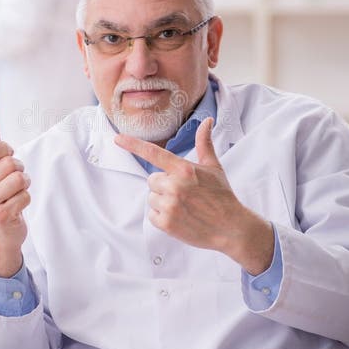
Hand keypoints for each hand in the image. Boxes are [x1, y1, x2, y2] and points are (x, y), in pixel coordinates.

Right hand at [0, 140, 30, 277]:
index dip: (4, 148)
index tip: (9, 154)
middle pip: (10, 163)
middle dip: (19, 169)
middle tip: (14, 180)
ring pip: (20, 179)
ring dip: (25, 184)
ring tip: (17, 192)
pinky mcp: (1, 215)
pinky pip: (25, 196)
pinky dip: (25, 199)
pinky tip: (16, 206)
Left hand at [114, 118, 273, 275]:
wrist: (231, 228)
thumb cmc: (222, 195)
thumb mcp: (214, 167)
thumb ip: (204, 143)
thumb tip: (207, 121)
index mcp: (184, 169)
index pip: (154, 153)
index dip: (133, 145)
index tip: (117, 138)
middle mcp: (175, 185)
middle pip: (152, 180)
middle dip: (164, 186)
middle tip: (184, 194)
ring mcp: (169, 205)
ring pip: (152, 198)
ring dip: (163, 202)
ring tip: (184, 207)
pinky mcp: (166, 223)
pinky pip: (152, 215)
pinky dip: (162, 217)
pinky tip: (180, 217)